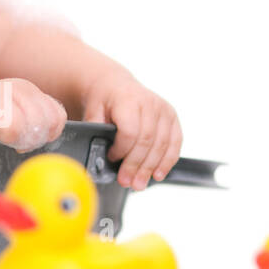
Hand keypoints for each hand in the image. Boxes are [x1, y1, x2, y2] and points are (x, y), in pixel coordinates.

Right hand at [0, 77, 67, 153]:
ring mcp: (8, 90)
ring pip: (36, 126)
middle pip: (49, 124)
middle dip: (32, 140)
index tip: (21, 139)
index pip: (57, 118)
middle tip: (8, 139)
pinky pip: (14, 124)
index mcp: (31, 94)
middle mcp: (23, 88)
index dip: (43, 136)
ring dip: (18, 139)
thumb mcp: (9, 122)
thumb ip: (31, 131)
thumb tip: (48, 153)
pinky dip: (6, 134)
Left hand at [82, 69, 181, 189]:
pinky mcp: (172, 117)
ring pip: (162, 144)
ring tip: (139, 184)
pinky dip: (168, 161)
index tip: (111, 159)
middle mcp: (150, 103)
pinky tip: (158, 174)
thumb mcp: (92, 111)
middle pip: (147, 141)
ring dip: (151, 168)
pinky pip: (175, 142)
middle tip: (127, 182)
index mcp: (128, 99)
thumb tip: (97, 154)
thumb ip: (95, 130)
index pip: (130, 131)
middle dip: (136, 166)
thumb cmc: (103, 100)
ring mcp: (163, 110)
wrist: (115, 85)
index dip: (121, 150)